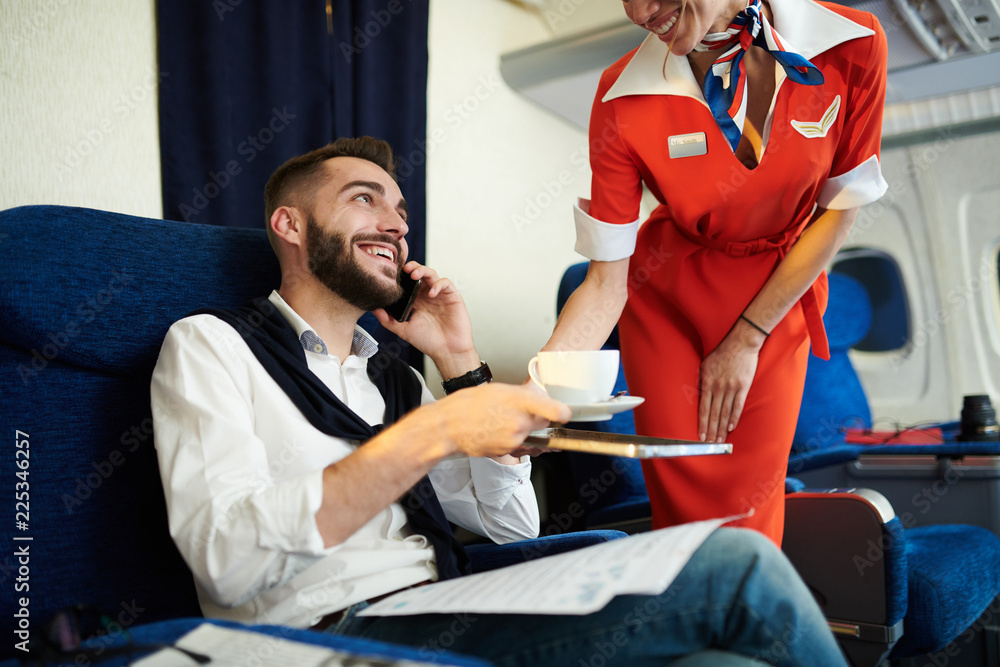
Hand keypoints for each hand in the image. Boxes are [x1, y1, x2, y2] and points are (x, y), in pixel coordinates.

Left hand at [372, 262, 477, 375]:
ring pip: (432, 274)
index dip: (401, 275)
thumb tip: (373, 309)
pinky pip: (446, 283)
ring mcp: (440, 295)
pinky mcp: (452, 296)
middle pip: (419, 273)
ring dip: (423, 271)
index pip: (408, 282)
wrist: (448, 351)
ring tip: (414, 275)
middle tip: (404, 269)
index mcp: (416, 301)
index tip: (392, 274)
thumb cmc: (429, 342)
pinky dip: (438, 284)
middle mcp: (427, 296)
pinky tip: (431, 293)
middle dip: (412, 268)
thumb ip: (388, 320)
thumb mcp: (404, 330)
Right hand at [419, 383, 569, 458]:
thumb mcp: (498, 390)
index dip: (562, 413)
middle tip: (522, 412)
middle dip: (538, 420)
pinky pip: (517, 446)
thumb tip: (538, 399)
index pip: (555, 411)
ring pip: (530, 437)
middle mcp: (519, 424)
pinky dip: (512, 440)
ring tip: (503, 420)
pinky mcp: (506, 453)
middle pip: (543, 425)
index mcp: (520, 403)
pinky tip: (497, 430)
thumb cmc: (467, 406)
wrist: (446, 427)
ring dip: (524, 431)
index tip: (565, 413)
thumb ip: (521, 396)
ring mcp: (513, 441)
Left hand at [697, 332, 761, 442]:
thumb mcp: (705, 364)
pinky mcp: (743, 387)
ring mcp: (731, 388)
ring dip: (722, 429)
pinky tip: (731, 428)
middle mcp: (718, 387)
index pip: (703, 409)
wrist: (741, 343)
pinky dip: (734, 418)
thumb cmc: (722, 353)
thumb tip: (698, 394)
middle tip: (710, 444)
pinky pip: (738, 406)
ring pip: (725, 413)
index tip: (700, 436)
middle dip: (711, 431)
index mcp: (707, 382)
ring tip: (720, 441)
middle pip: (714, 414)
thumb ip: (702, 381)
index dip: (702, 424)